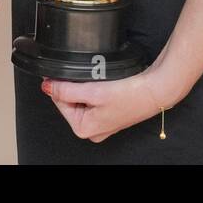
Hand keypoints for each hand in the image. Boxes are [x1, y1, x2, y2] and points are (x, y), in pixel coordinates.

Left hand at [40, 68, 174, 142]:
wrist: (155, 91)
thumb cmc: (130, 95)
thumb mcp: (93, 92)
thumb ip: (66, 90)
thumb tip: (46, 87)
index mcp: (83, 129)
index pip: (59, 101)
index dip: (61, 85)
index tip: (67, 72)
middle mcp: (91, 130)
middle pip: (69, 100)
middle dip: (76, 86)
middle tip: (92, 79)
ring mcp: (101, 122)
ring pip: (81, 97)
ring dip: (87, 86)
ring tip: (101, 83)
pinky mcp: (109, 113)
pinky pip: (93, 98)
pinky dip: (96, 89)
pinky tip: (106, 85)